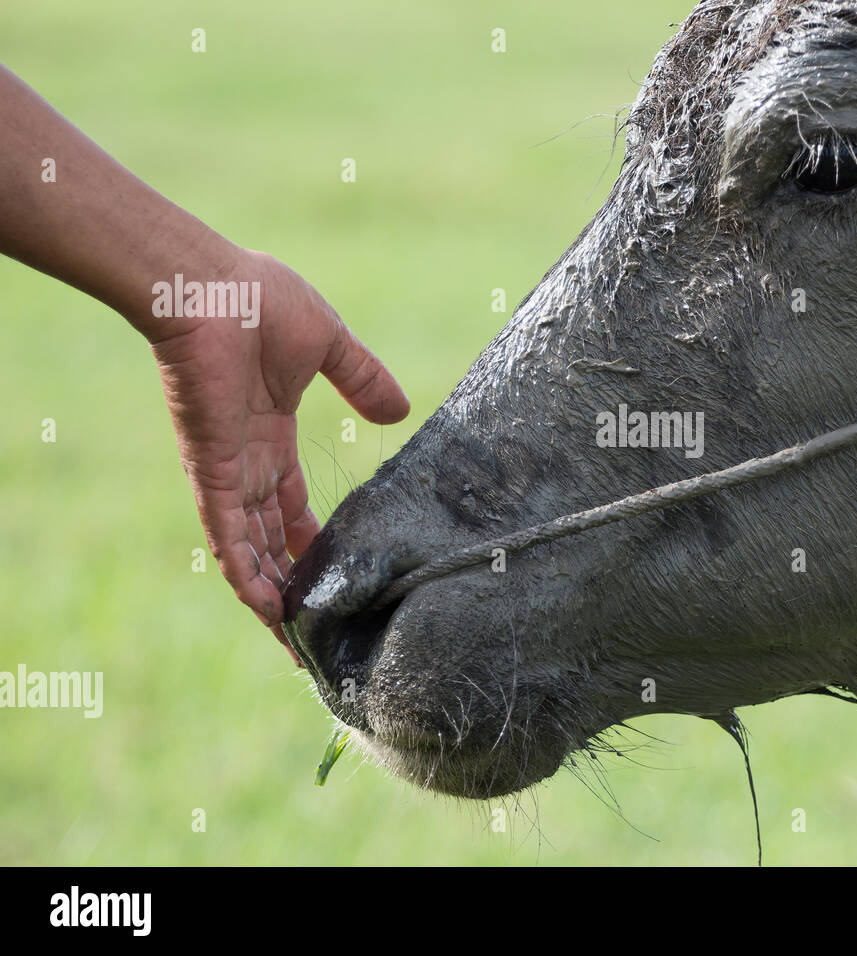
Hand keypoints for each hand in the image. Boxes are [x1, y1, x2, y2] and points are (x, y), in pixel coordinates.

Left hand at [147, 249, 408, 656]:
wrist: (208, 285)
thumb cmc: (260, 299)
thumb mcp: (330, 345)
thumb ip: (363, 379)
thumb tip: (400, 410)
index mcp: (269, 434)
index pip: (290, 505)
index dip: (309, 544)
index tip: (331, 577)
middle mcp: (245, 463)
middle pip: (269, 541)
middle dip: (290, 586)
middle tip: (313, 632)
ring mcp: (226, 469)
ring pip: (247, 551)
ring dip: (268, 596)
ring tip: (294, 643)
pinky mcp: (210, 470)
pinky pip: (226, 534)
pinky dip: (244, 574)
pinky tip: (267, 611)